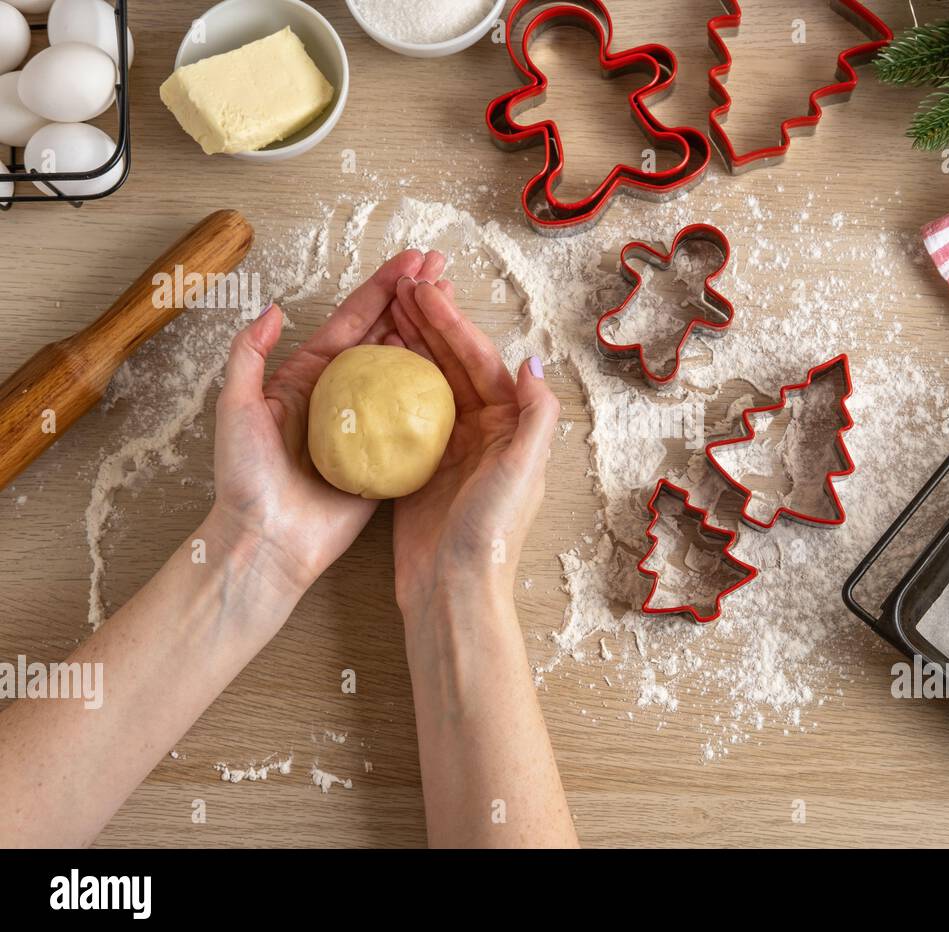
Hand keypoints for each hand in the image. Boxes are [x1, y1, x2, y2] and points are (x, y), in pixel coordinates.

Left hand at [208, 249, 443, 595]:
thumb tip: (273, 310)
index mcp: (310, 376)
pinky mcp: (389, 455)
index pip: (353, 320)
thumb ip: (250, 356)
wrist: (268, 539)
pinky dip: (439, 390)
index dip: (384, 287)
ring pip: (408, 369)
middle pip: (387, 335)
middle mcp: (344, 393)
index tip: (413, 261)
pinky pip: (419, 418)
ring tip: (457, 303)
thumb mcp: (237, 406)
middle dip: (416, 300)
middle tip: (444, 269)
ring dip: (433, 334)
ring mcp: (370, 424)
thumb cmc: (246, 477)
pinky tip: (461, 367)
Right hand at [386, 277, 559, 615]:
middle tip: (399, 284)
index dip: (451, 322)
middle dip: (428, 322)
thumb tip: (533, 361)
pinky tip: (371, 360)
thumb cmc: (491, 531)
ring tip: (384, 308)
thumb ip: (535, 414)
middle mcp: (485, 432)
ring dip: (409, 345)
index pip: (479, 360)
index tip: (422, 288)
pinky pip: (404, 413)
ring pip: (427, 382)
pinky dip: (390, 383)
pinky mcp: (420, 466)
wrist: (453, 587)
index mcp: (511, 426)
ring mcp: (450, 447)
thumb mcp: (523, 468)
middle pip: (453, 364)